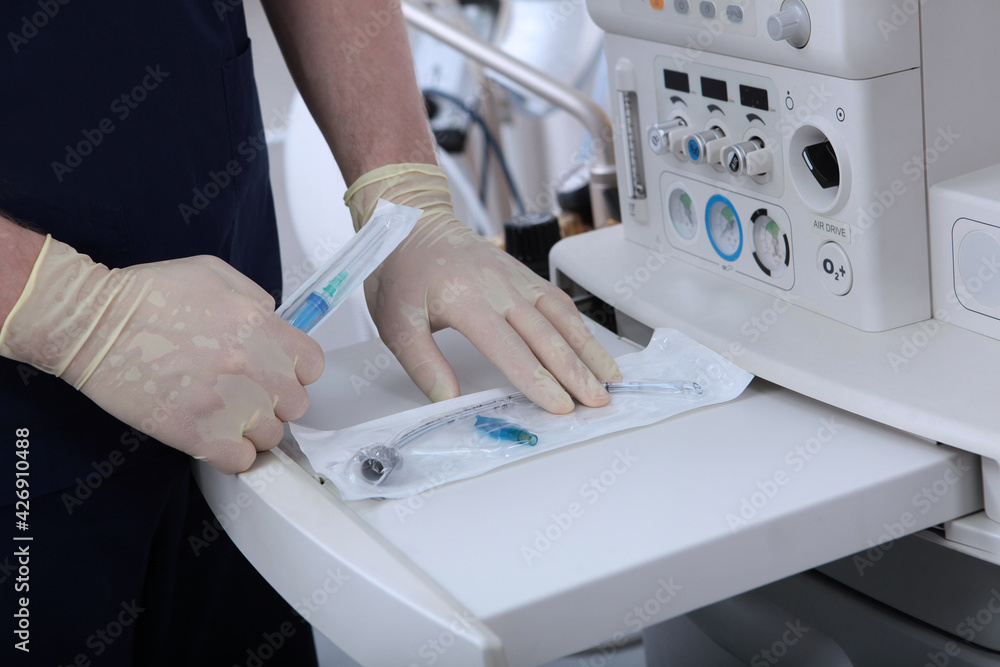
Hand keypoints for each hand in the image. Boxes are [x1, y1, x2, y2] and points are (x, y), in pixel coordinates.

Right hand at [0, 237, 324, 472]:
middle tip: (244, 393)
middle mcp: (255, 367)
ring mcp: (231, 405)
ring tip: (223, 415)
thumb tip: (274, 322)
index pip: (312, 366)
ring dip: (252, 429)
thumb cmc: (147, 294)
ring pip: (270, 436)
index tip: (278, 373)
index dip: (296, 371)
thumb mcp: (215, 273)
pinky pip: (241, 461)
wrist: (93, 323)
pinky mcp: (200, 435)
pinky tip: (213, 437)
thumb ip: (256, 299)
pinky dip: (231, 455)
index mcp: (262, 326)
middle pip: (295, 405)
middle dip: (274, 400)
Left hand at [345, 164, 621, 413]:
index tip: (559, 405)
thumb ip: (423, 363)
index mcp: (466, 299)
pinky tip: (591, 347)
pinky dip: (580, 326)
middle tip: (598, 401)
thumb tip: (447, 399)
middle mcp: (498, 286)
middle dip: (576, 372)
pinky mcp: (524, 273)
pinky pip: (558, 301)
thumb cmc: (402, 271)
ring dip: (588, 350)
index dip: (538, 380)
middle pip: (546, 335)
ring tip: (609, 379)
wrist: (412, 221)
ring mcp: (515, 277)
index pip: (510, 348)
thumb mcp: (395, 321)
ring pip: (561, 316)